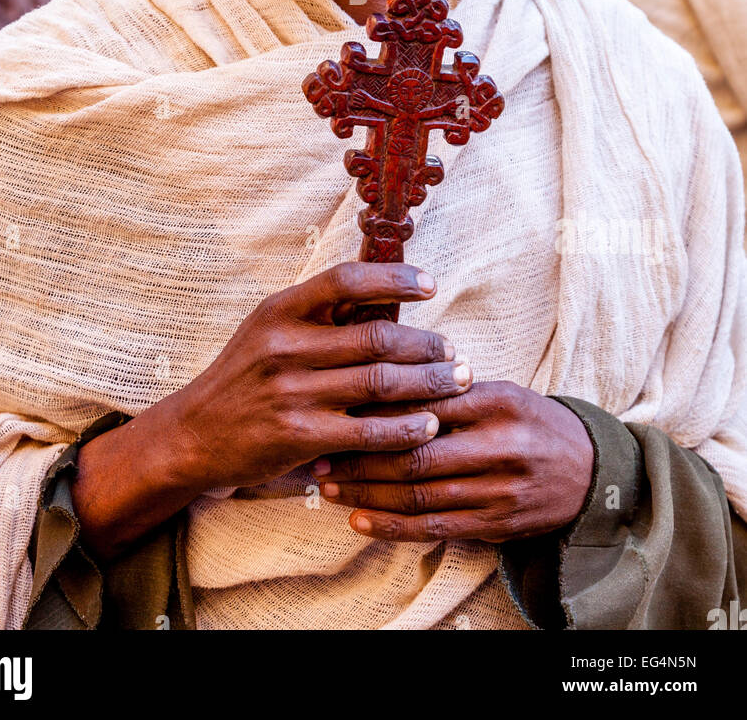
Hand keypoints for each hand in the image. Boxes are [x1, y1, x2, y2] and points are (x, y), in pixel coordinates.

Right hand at [73, 262, 468, 558]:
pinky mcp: (298, 436)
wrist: (193, 435)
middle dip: (427, 345)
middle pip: (376, 337)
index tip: (429, 284)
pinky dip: (406, 429)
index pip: (345, 279)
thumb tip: (385, 295)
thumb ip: (318, 314)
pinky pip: (368, 432)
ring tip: (456, 382)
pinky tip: (429, 425)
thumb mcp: (268, 330)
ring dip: (428, 384)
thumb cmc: (244, 377)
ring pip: (380, 382)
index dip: (394, 277)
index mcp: (279, 310)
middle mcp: (284, 346)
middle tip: (455, 351)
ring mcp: (291, 392)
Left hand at [309, 381, 594, 542]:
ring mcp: (499, 491)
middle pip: (415, 453)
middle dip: (361, 456)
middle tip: (320, 453)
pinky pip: (435, 528)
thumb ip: (449, 391)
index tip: (336, 408)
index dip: (376, 409)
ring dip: (367, 492)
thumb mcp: (500, 392)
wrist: (591, 473)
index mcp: (497, 402)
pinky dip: (393, 526)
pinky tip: (360, 519)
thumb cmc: (531, 424)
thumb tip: (379, 382)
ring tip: (329, 485)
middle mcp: (499, 446)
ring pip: (420, 494)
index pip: (425, 402)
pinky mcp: (497, 526)